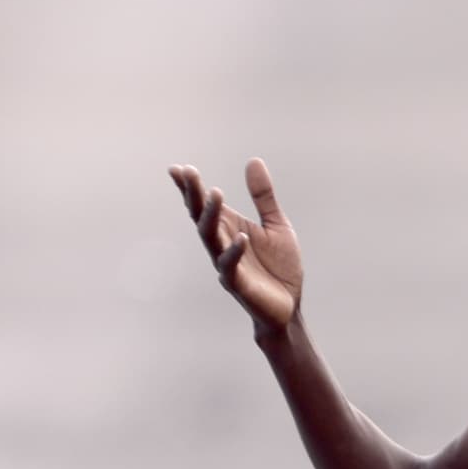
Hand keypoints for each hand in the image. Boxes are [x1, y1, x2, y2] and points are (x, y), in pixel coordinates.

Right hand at [168, 159, 302, 332]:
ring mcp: (227, 264)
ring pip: (211, 238)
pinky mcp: (238, 284)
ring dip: (211, 216)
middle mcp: (223, 243)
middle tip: (188, 173)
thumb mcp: (276, 225)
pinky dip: (235, 251)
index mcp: (230, 228)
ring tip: (215, 194)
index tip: (178, 168)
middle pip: (202, 216)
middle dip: (194, 195)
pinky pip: (231, 267)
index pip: (204, 205)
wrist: (289, 306)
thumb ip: (263, 196)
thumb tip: (253, 161)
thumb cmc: (279, 267)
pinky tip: (242, 237)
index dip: (190, 188)